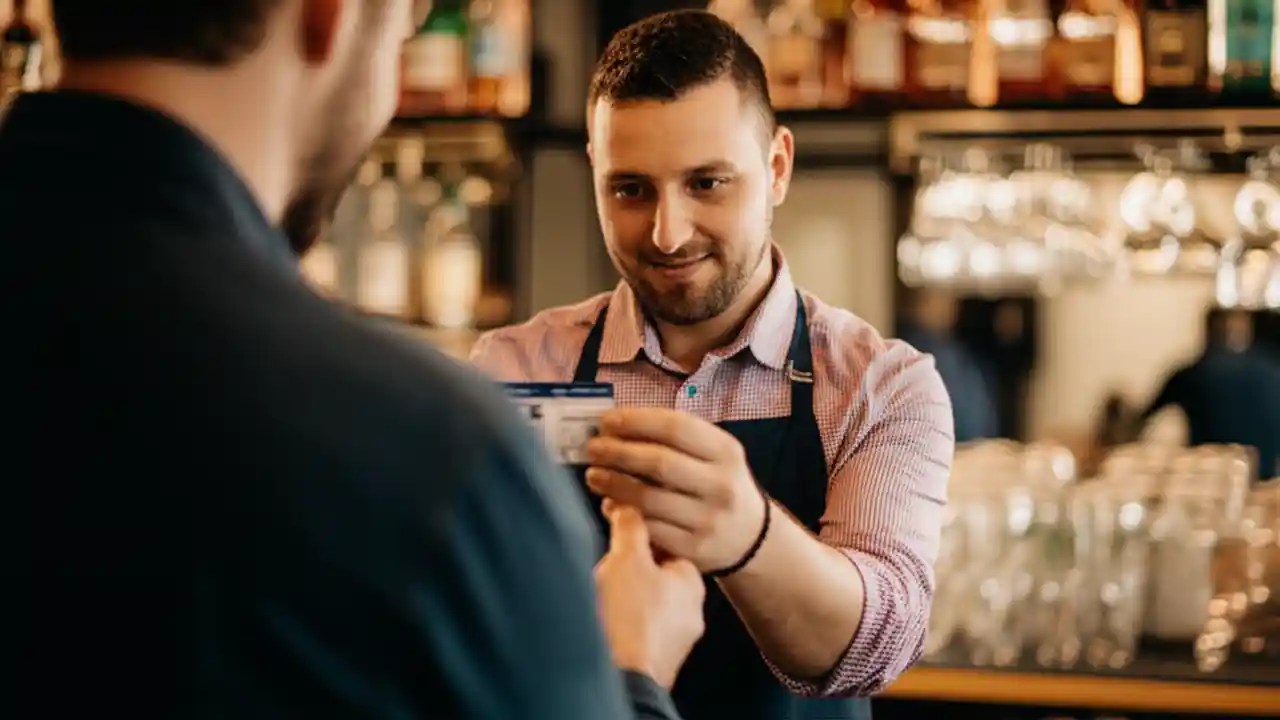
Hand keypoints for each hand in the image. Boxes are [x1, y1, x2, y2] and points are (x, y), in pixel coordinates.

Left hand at [585, 407, 767, 573]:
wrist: (750, 537)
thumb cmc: (717, 484)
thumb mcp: (712, 455)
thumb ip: (673, 439)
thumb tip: (615, 425)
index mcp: (726, 451)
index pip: (675, 427)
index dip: (636, 420)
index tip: (606, 420)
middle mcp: (721, 484)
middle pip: (658, 462)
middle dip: (618, 452)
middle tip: (592, 448)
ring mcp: (708, 519)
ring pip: (649, 499)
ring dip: (613, 484)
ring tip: (593, 474)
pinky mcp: (694, 549)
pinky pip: (649, 528)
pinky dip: (623, 513)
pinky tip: (610, 503)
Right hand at [595, 502, 705, 688]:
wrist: (622, 680)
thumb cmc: (629, 618)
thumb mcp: (626, 557)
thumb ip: (630, 525)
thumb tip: (628, 503)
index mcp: (692, 581)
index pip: (667, 541)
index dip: (638, 531)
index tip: (615, 525)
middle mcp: (691, 612)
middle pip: (654, 573)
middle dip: (626, 566)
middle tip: (603, 566)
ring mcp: (674, 640)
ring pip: (643, 603)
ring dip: (620, 595)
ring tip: (601, 597)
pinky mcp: (655, 661)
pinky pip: (635, 630)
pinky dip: (619, 622)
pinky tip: (604, 621)